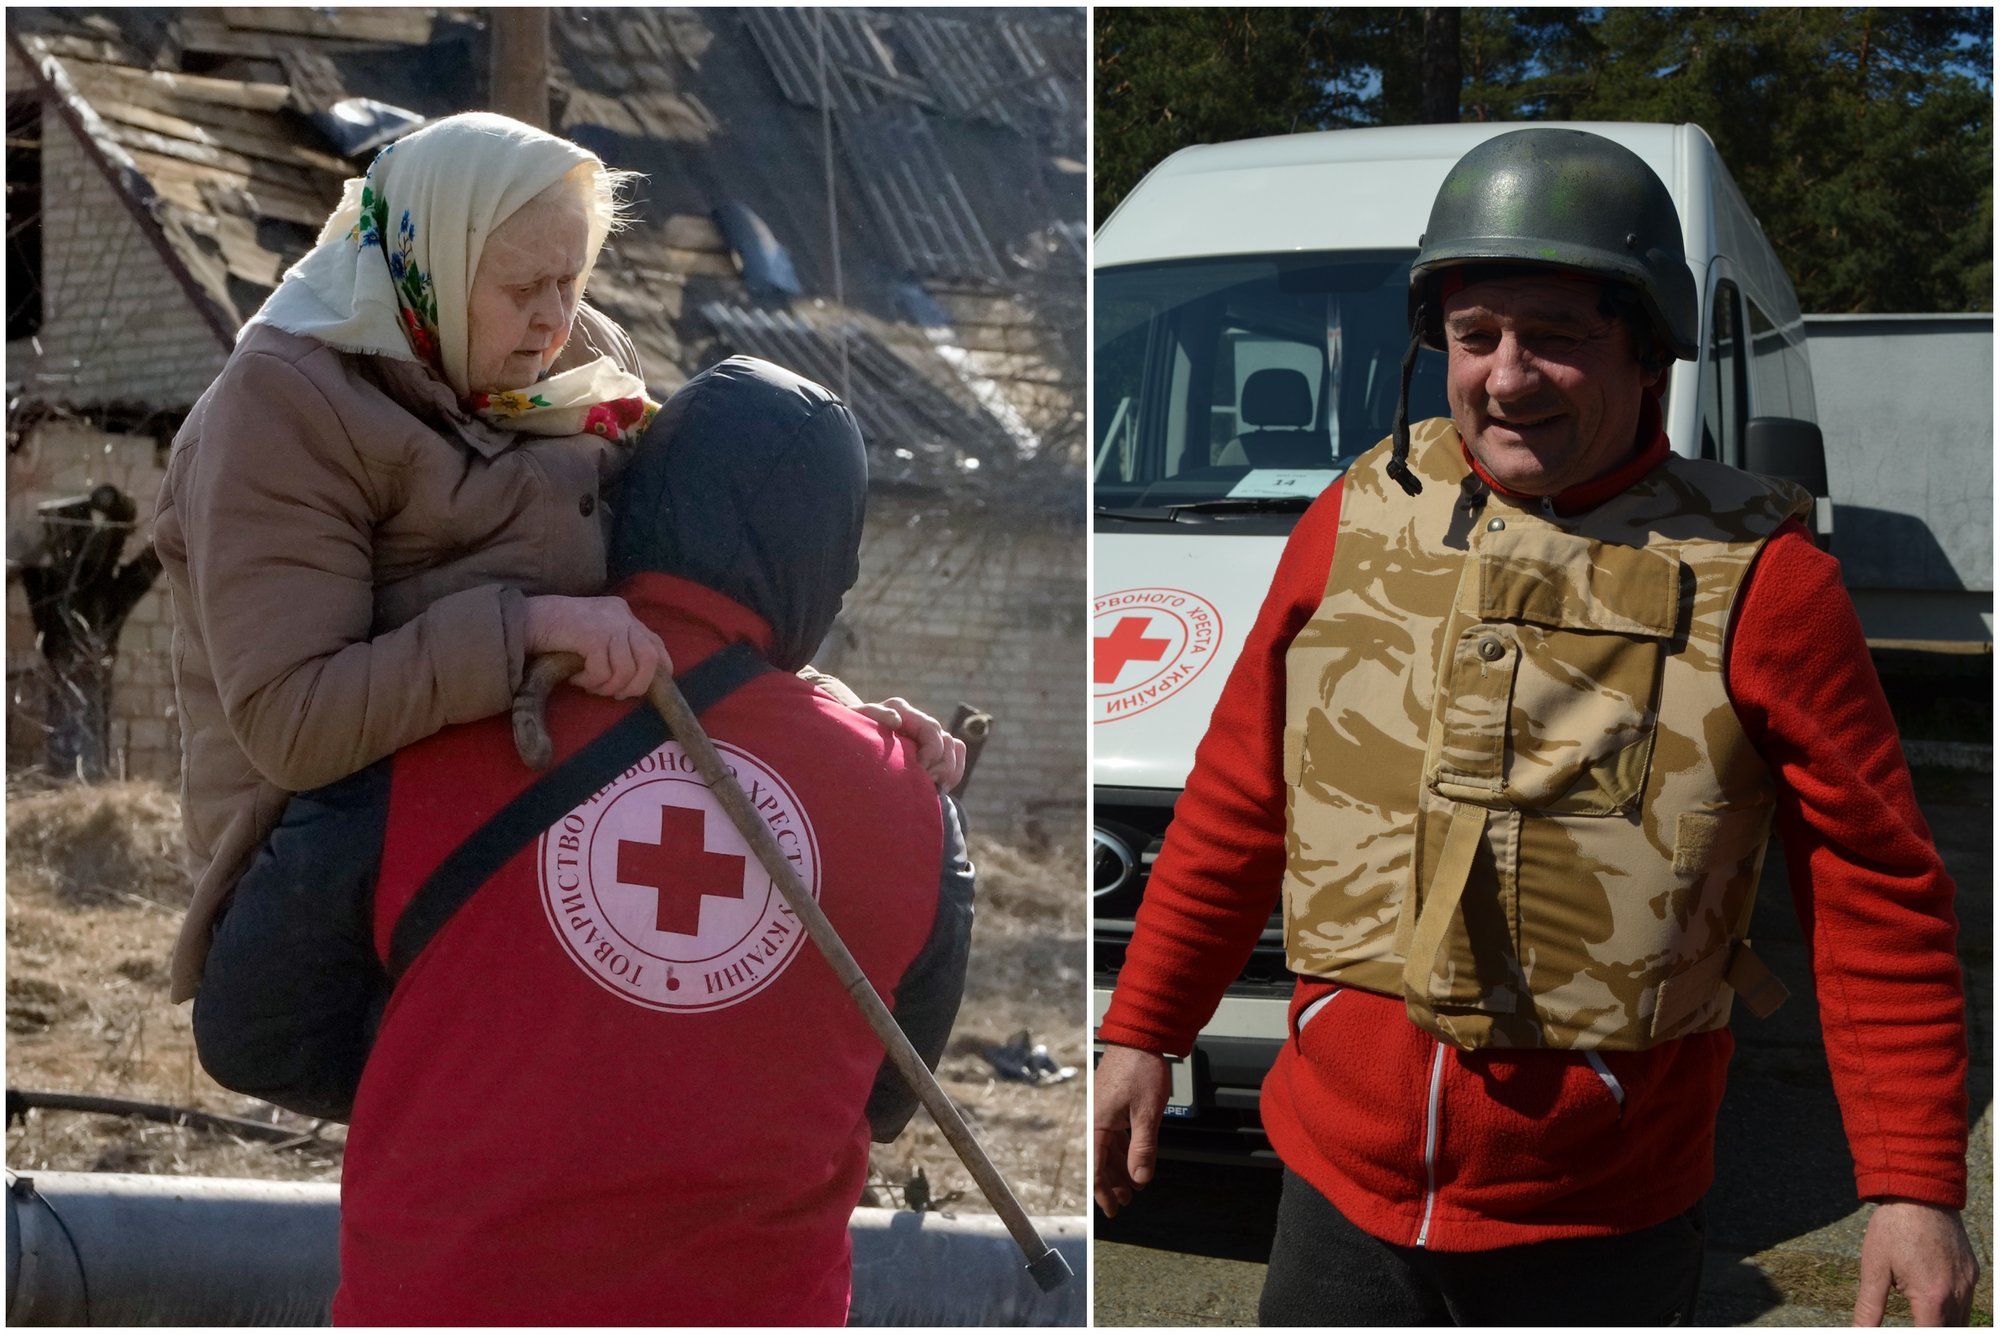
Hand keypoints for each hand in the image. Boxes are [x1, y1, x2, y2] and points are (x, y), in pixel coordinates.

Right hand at [523, 595, 670, 699]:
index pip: (656, 642)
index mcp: (622, 613)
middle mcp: (620, 615)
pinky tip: (576, 679)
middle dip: (636, 685)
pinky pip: (603, 672)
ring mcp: (608, 623)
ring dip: (608, 687)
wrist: (524, 619)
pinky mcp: (592, 635)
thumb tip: (634, 680)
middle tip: (614, 694)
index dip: (659, 669)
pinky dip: (591, 682)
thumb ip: (614, 647)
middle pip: (650, 658)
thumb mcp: (592, 634)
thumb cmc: (555, 632)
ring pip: (627, 670)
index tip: (645, 688)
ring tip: (588, 685)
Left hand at [854, 696, 966, 790]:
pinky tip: (940, 785)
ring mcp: (927, 735)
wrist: (846, 749)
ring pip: (955, 748)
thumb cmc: (847, 736)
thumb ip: (875, 715)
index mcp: (901, 710)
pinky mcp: (933, 750)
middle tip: (925, 783)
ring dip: (948, 771)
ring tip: (932, 787)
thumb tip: (897, 720)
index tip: (918, 771)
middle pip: (947, 742)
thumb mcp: (856, 725)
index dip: (931, 753)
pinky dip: (954, 771)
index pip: (932, 729)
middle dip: (940, 766)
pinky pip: (957, 755)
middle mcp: (917, 720)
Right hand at [1093, 1043, 1171, 1218]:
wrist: (1140, 1036)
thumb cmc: (1141, 1068)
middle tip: (1125, 1202)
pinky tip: (1134, 1158)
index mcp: (1098, 1123)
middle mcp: (1095, 1119)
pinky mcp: (1111, 1103)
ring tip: (1133, 1184)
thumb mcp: (1147, 1113)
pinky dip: (1124, 1150)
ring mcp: (1103, 1110)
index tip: (1112, 1210)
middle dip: (1113, 1184)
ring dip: (1120, 1168)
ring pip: (1108, 1148)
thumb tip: (1140, 1177)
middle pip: (1100, 1161)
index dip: (1104, 1193)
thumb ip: (1143, 1148)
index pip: (1096, 1169)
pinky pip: (1114, 1134)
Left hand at [1853, 1199, 1978, 1325]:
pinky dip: (1951, 1310)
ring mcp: (1969, 1283)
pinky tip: (1931, 1300)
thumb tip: (1858, 1332)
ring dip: (1941, 1324)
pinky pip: (1966, 1301)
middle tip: (1909, 1322)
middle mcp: (1958, 1294)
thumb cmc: (1893, 1228)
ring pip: (1961, 1321)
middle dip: (1928, 1331)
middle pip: (1949, 1332)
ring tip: (1918, 1317)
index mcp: (1933, 1297)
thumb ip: (1869, 1309)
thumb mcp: (1873, 1269)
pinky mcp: (1972, 1272)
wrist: (1920, 1191)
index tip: (1902, 1331)